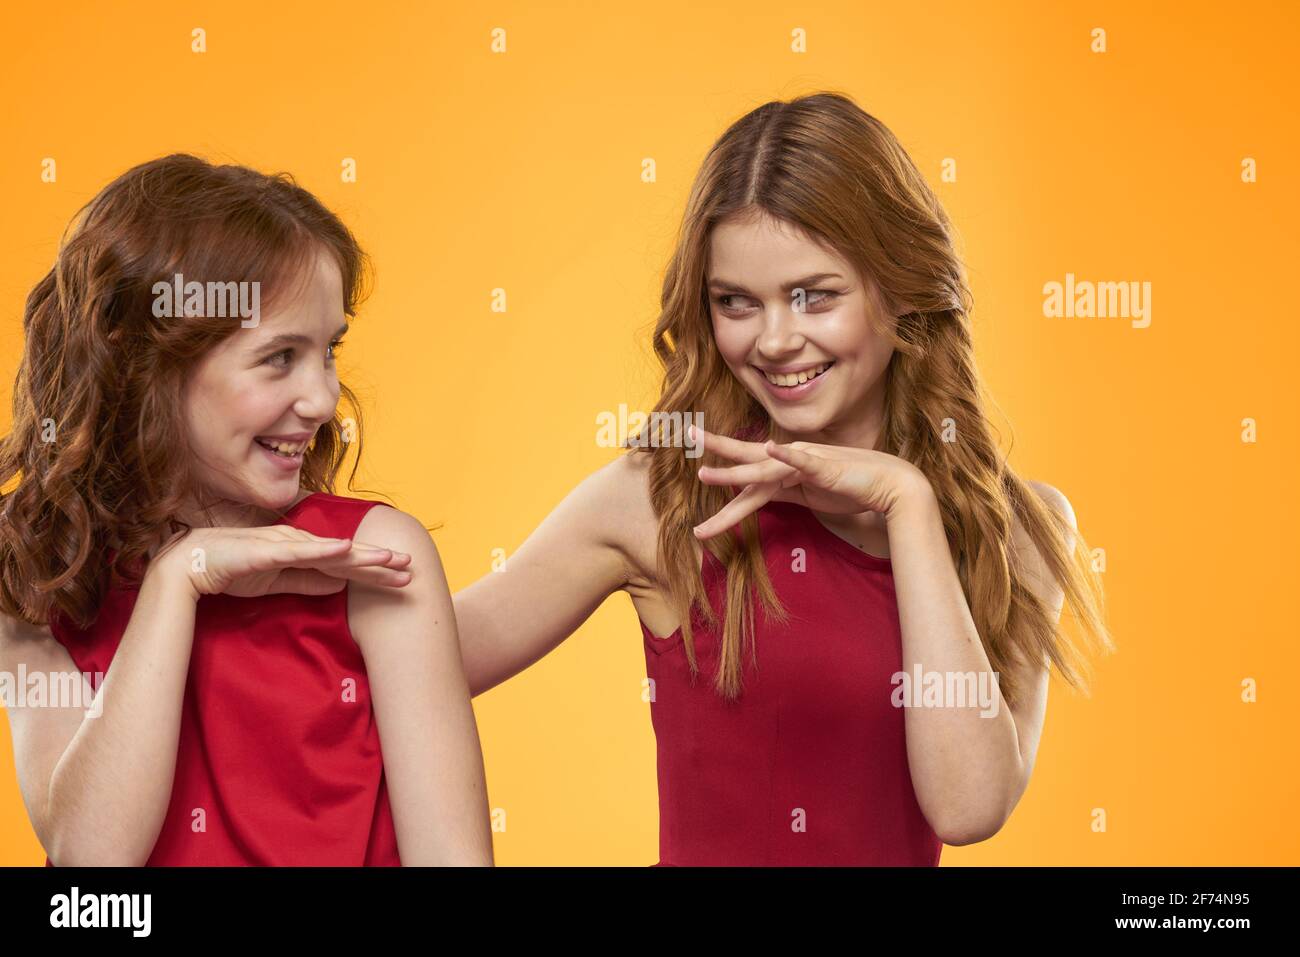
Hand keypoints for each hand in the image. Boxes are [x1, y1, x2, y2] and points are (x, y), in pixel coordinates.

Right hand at [150, 524, 413, 599]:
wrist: (191, 565)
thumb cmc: (234, 570)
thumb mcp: (279, 582)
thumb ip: (308, 583)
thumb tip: (340, 587)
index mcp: (303, 553)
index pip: (347, 564)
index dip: (375, 570)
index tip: (403, 578)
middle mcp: (299, 542)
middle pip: (347, 555)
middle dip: (380, 562)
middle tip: (412, 568)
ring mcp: (285, 543)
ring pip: (330, 551)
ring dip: (360, 554)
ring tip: (389, 558)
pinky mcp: (267, 549)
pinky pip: (299, 551)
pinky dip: (322, 550)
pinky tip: (343, 549)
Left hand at [689, 424, 929, 539]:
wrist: (888, 484)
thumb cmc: (849, 488)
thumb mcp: (807, 495)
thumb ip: (781, 493)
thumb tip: (756, 498)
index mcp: (783, 468)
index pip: (745, 474)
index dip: (720, 473)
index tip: (694, 468)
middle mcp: (789, 460)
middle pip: (746, 459)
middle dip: (715, 451)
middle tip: (687, 435)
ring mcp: (805, 462)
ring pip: (762, 469)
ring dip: (734, 472)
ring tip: (705, 473)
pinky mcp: (823, 468)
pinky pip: (802, 461)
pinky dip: (786, 456)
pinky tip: (772, 449)